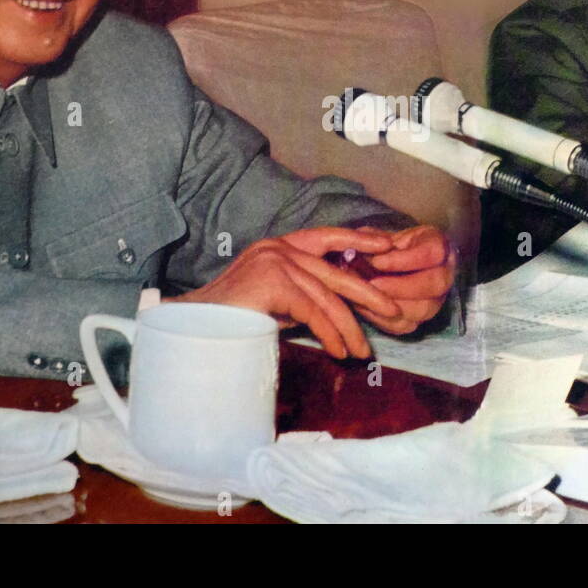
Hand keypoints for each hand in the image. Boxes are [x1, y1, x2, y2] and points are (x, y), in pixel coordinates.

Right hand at [176, 227, 401, 358]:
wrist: (193, 328)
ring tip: (363, 351)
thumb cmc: (232, 319)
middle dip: (369, 295)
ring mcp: (275, 261)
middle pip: (335, 272)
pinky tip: (340, 351)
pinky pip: (314, 312)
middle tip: (394, 314)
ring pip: (328, 296)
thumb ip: (304, 296)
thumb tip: (338, 310)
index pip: (326, 236)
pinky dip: (331, 334)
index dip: (358, 240)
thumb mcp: (276, 300)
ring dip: (350, 328)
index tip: (387, 246)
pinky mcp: (273, 282)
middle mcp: (278, 247)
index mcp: (279, 245)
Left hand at [354, 225, 457, 334]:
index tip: (377, 262)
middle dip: (399, 287)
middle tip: (372, 285)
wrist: (390, 264)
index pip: (431, 253)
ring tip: (365, 297)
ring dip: (391, 305)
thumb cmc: (386, 246)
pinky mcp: (421, 319)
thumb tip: (354, 253)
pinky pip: (406, 325)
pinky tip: (365, 308)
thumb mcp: (382, 235)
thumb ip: (371, 241)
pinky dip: (383, 319)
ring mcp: (438, 299)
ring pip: (424, 309)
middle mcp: (446, 273)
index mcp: (439, 246)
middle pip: (434, 284)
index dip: (404, 260)